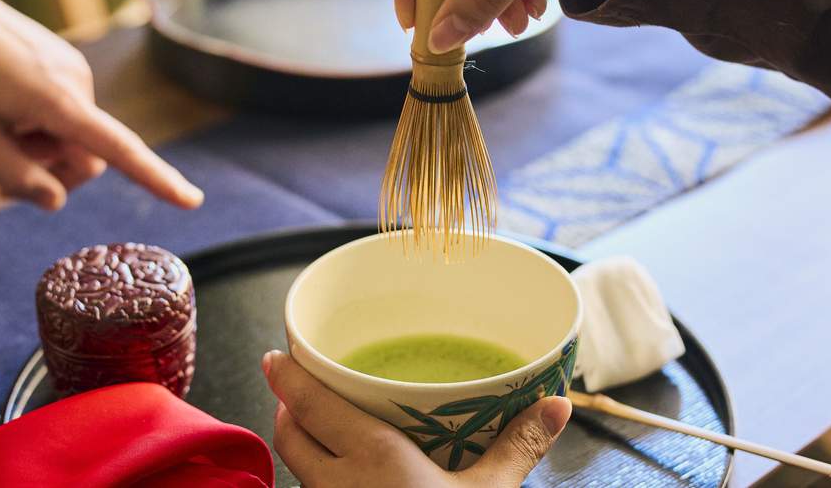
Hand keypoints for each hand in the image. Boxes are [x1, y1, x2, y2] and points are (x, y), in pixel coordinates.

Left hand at [0, 0, 202, 210]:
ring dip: (40, 148)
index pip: (121, 151)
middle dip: (51, 173)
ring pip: (74, 137)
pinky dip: (40, 126)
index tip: (192, 202)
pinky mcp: (66, 65)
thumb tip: (58, 203)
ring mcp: (76, 72)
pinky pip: (66, 113)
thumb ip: (17, 178)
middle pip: (87, 158)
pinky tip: (2, 111)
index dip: (158, 180)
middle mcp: (80, 85)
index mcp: (61, 103)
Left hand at [262, 350, 571, 487]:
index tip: (275, 356)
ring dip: (304, 448)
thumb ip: (518, 447)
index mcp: (372, 456)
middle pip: (289, 437)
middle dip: (288, 410)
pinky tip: (349, 481)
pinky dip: (321, 482)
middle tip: (301, 391)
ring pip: (299, 472)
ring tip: (324, 431)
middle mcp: (339, 485)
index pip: (309, 406)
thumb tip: (555, 406)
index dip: (286, 377)